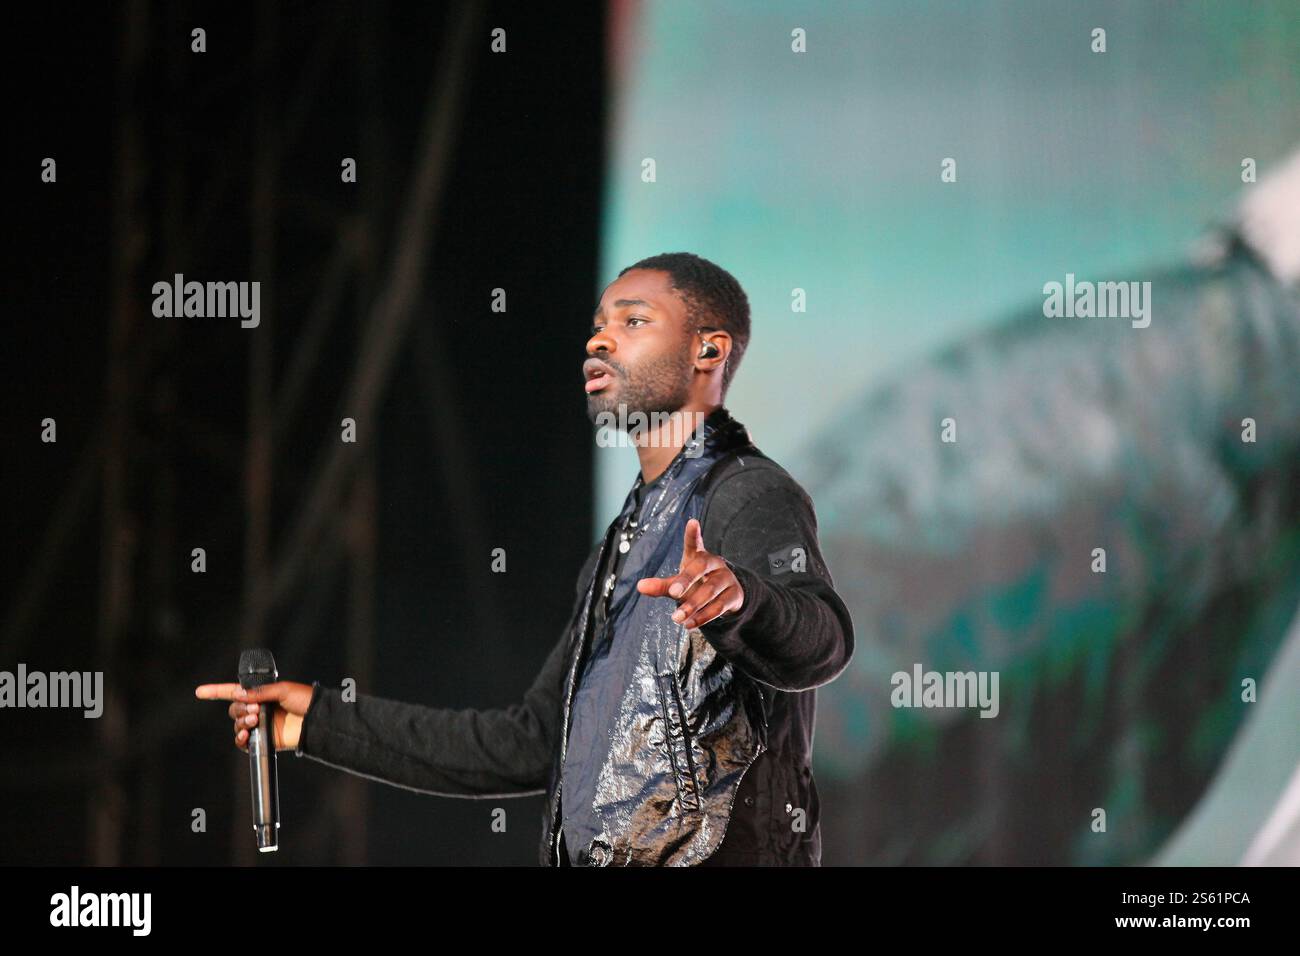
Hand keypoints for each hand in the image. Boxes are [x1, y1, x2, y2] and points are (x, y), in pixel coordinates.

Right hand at [194, 680, 314, 752]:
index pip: (235, 692)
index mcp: (261, 694)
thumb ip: (260, 692)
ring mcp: (260, 725)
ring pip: (237, 724)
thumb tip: (240, 694)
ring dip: (242, 722)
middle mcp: (258, 709)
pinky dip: (241, 738)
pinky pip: (243, 742)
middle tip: (255, 710)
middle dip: (240, 709)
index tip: (199, 692)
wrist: (318, 720)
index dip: (216, 691)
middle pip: (234, 709)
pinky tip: (247, 734)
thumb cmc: (305, 701)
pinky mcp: (263, 740)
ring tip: (256, 720)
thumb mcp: (283, 690)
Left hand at [636, 518, 743, 628]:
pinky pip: (719, 607)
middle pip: (701, 567)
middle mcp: (715, 564)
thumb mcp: (679, 584)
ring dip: (693, 605)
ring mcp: (726, 578)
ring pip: (710, 590)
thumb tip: (639, 586)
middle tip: (672, 593)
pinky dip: (703, 617)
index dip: (693, 533)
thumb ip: (661, 585)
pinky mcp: (734, 596)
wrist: (725, 597)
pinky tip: (689, 625)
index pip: (695, 543)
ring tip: (676, 618)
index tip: (692, 522)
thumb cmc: (697, 585)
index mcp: (699, 556)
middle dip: (686, 580)